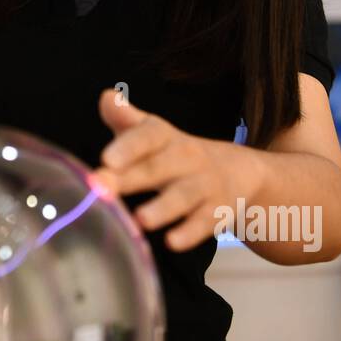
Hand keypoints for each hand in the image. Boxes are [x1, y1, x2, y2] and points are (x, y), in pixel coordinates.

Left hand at [93, 89, 260, 251]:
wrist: (238, 171)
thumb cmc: (176, 154)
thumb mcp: (154, 134)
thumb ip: (127, 119)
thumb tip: (106, 97)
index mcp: (166, 138)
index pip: (148, 136)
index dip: (128, 146)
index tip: (106, 159)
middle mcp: (186, 158)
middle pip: (158, 167)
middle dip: (131, 178)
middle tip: (103, 188)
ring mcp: (204, 185)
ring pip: (183, 196)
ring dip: (162, 208)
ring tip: (140, 219)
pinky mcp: (217, 212)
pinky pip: (205, 222)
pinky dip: (190, 233)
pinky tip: (172, 243)